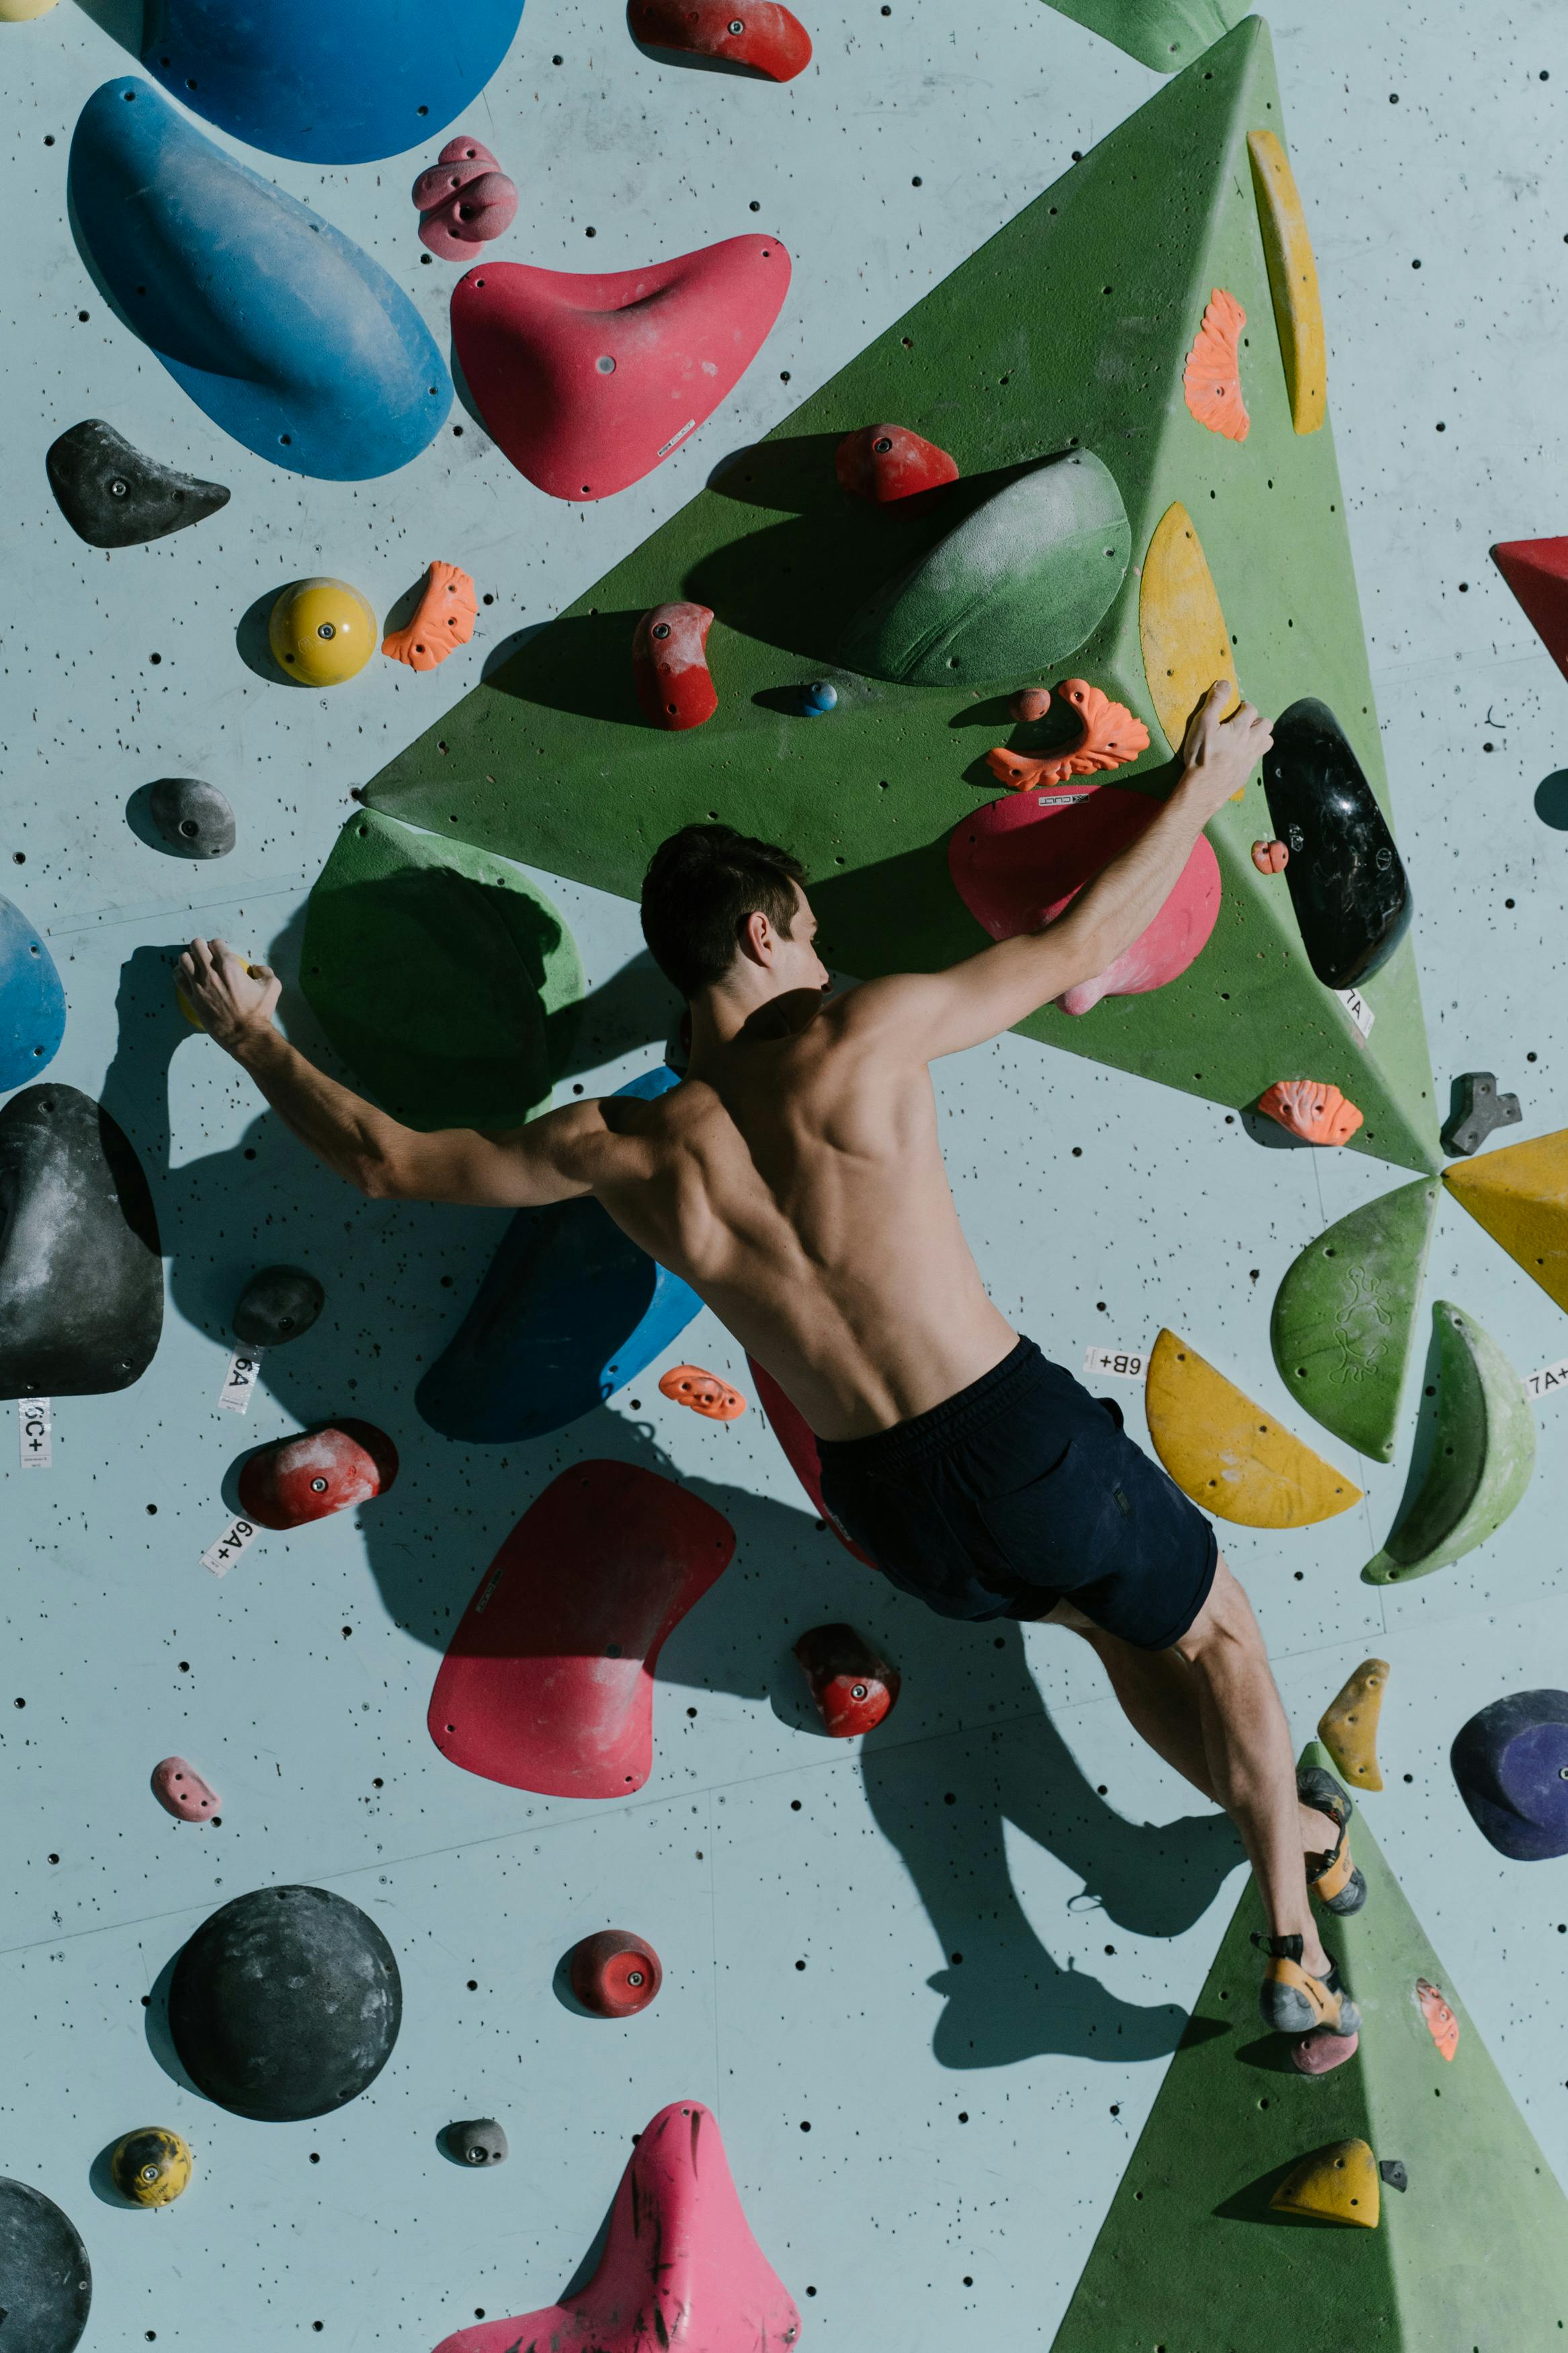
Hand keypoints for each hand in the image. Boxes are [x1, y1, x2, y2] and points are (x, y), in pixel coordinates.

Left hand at [177, 937, 280, 1049]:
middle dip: (201, 946)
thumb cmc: (259, 1012)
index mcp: (230, 966)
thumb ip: (265, 971)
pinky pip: (178, 978)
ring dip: (189, 958)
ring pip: (184, 959)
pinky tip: (185, 975)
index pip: (216, 943)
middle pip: (197, 946)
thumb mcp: (272, 987)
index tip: (220, 951)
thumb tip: (256, 967)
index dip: (218, 945)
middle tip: (205, 954)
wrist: (245, 1035)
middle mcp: (212, 972)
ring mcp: (199, 985)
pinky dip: (180, 973)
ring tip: (194, 963)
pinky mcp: (192, 998)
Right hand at [1177, 679, 1272, 818]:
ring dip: (1260, 736)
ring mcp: (1250, 759)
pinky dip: (1251, 754)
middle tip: (1243, 722)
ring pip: (1267, 742)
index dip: (1244, 707)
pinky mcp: (1246, 773)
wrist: (1203, 789)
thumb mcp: (1203, 723)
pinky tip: (1239, 756)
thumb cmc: (1201, 755)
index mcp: (1241, 728)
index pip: (1251, 709)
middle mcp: (1251, 743)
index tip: (1235, 710)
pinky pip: (1256, 759)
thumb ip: (1215, 702)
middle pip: (1266, 724)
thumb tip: (1224, 683)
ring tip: (1246, 737)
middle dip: (1257, 720)